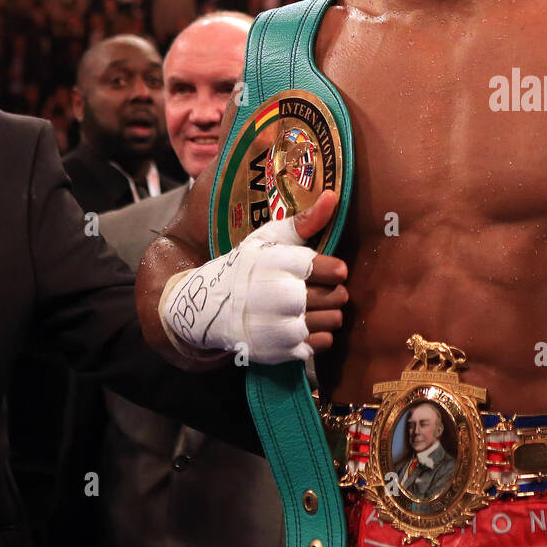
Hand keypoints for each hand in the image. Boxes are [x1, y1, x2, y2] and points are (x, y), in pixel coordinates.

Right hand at [160, 189, 347, 362]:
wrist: (209, 307)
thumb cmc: (246, 267)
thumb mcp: (269, 239)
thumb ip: (304, 221)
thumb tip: (332, 196)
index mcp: (278, 264)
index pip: (329, 268)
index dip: (334, 269)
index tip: (332, 270)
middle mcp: (279, 296)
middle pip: (336, 295)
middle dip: (334, 290)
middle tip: (321, 288)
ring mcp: (278, 327)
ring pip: (332, 320)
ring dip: (330, 313)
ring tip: (314, 306)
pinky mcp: (279, 351)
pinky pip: (320, 344)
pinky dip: (319, 335)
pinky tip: (304, 324)